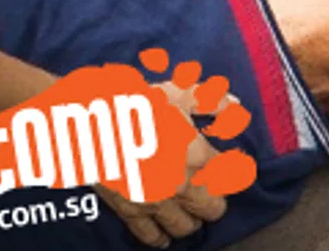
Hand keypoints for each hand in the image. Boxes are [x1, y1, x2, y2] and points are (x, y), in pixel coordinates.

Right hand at [95, 81, 231, 246]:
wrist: (92, 122)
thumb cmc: (138, 104)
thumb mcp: (181, 93)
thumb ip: (213, 102)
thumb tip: (236, 109)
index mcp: (199, 156)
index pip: (232, 179)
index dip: (233, 174)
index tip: (229, 169)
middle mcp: (182, 185)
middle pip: (213, 210)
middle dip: (216, 202)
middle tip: (212, 193)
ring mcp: (156, 202)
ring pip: (186, 228)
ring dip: (192, 220)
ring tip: (191, 212)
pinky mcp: (130, 212)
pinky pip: (150, 236)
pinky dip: (161, 239)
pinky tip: (166, 237)